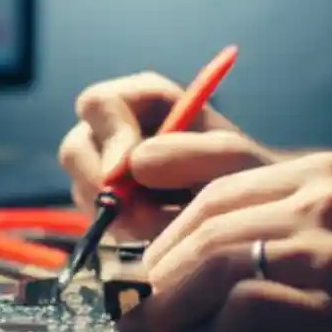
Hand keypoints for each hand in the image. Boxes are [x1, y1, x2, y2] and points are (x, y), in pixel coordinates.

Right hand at [58, 71, 278, 241]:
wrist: (255, 215)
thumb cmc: (250, 176)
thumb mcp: (233, 159)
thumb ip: (186, 152)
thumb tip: (128, 165)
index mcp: (146, 99)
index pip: (99, 104)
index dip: (108, 136)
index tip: (125, 172)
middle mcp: (119, 129)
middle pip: (75, 148)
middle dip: (102, 184)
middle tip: (134, 212)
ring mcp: (109, 168)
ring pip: (83, 188)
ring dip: (118, 212)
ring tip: (166, 222)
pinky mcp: (109, 205)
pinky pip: (95, 219)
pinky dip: (124, 231)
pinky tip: (160, 232)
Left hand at [116, 152, 331, 331]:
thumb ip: (282, 223)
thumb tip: (195, 258)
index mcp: (320, 170)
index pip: (216, 185)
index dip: (166, 226)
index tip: (138, 263)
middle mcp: (322, 193)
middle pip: (208, 221)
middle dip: (157, 267)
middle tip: (129, 305)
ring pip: (217, 260)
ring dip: (170, 302)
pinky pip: (247, 310)